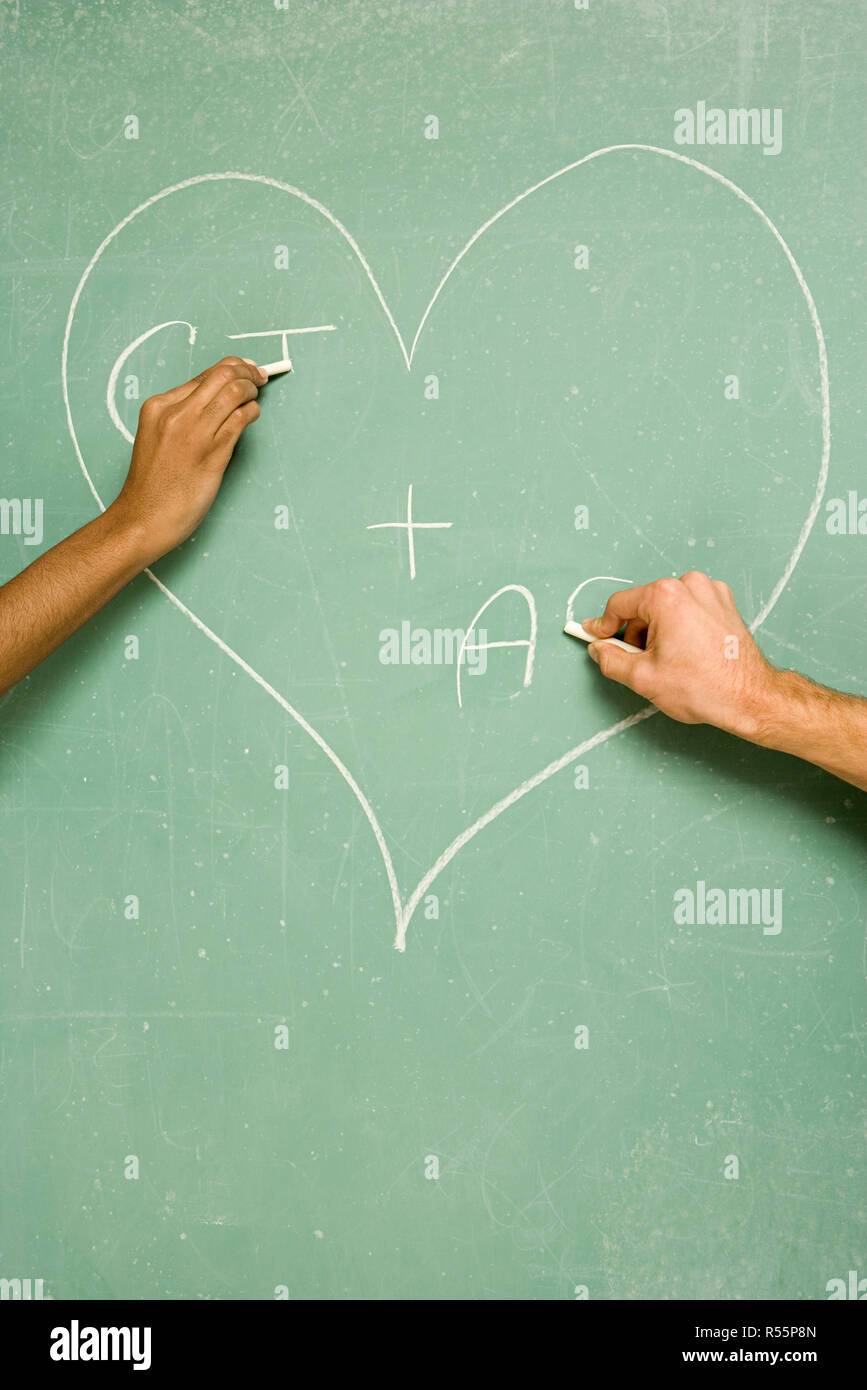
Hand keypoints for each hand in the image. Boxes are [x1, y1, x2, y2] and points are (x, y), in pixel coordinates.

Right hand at [110, 356, 267, 564]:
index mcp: (158, 406)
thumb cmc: (153, 485)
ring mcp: (195, 432)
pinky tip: (252, 415)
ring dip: (252, 389)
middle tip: (259, 376)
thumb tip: (217, 399)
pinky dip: (252, 412)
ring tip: (257, 395)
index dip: (229, 368)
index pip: (202, 375)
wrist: (144, 517)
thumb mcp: (158, 437)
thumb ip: (182, 417)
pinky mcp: (213, 453)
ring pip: (234, 392)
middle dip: (246, 371)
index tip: (245, 369)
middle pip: (221, 375)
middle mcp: (176, 414)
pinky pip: (240, 419)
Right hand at [581, 571, 777, 737]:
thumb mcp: (642, 678)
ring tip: (670, 661)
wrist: (749, 697)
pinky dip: (681, 627)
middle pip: (644, 606)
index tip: (596, 635)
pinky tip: (688, 653)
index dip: (603, 624)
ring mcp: (711, 592)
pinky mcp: (725, 603)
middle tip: (643, 663)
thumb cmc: (704, 687)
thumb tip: (599, 649)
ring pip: (667, 608)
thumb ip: (610, 660)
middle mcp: (690, 585)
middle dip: (637, 634)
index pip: (620, 604)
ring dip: (660, 631)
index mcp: (666, 597)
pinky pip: (689, 609)